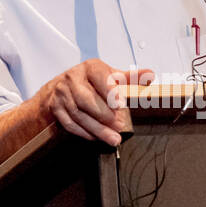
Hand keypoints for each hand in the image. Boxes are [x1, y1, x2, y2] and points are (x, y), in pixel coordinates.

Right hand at [33, 59, 154, 145]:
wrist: (60, 88)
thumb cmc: (90, 82)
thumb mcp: (110, 77)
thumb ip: (130, 78)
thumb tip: (150, 75)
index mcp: (89, 68)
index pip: (99, 77)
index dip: (109, 91)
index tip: (119, 104)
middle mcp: (73, 78)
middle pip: (86, 99)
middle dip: (104, 115)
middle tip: (119, 126)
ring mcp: (62, 93)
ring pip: (79, 114)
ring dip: (97, 128)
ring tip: (112, 138)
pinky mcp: (55, 107)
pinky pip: (70, 123)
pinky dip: (84, 132)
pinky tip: (95, 137)